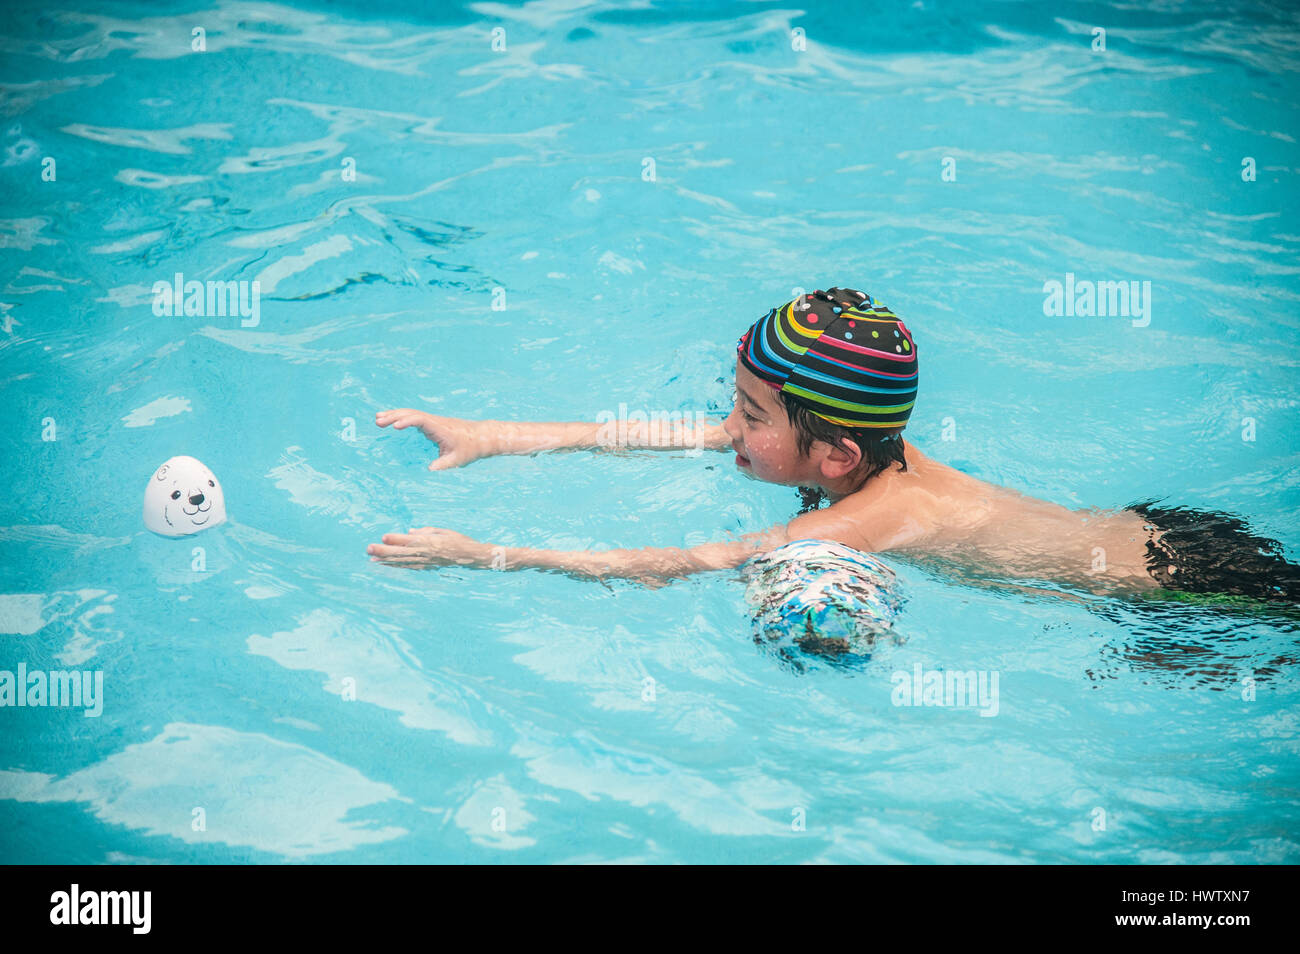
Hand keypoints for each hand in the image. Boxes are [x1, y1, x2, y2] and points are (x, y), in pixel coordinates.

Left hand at [367, 527, 490, 568]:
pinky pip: (409, 568)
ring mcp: (426, 562)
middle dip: (384, 551)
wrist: (473, 558)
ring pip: (402, 562)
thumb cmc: (460, 541)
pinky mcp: (427, 568)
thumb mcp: (444, 531)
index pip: (409, 540)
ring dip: (386, 561)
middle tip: (369, 549)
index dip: (396, 539)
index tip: (383, 537)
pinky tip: (387, 565)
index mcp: (431, 541)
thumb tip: (409, 531)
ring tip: (372, 559)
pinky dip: (396, 567)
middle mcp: (426, 553)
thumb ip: (426, 531)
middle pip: (402, 552)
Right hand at [375, 409, 494, 470]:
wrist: (482, 437)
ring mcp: (433, 421)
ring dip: (395, 415)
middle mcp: (435, 422)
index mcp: (440, 428)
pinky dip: (402, 418)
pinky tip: (392, 422)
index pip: (420, 419)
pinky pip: (414, 418)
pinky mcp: (433, 424)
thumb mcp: (458, 459)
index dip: (407, 421)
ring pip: (411, 414)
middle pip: (411, 414)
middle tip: (377, 420)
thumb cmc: (471, 448)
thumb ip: (443, 464)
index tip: (395, 427)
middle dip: (394, 416)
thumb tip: (429, 470)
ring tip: (378, 418)